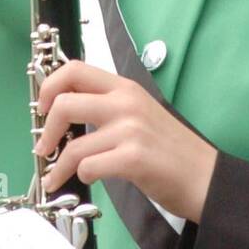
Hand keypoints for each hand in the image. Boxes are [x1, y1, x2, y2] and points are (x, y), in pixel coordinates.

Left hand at [34, 61, 217, 222]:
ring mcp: (130, 130)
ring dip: (59, 167)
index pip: (74, 69)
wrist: (205, 178)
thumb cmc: (171, 149)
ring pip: (73, 145)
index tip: (43, 107)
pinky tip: (87, 180)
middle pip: (64, 103)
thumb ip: (109, 106)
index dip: (49, 87)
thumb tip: (66, 110)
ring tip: (56, 177)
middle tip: (44, 147)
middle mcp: (126, 103)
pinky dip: (80, 177)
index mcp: (125, 88)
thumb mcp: (141, 113)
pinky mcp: (133, 158)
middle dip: (46, 130)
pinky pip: (88, 167)